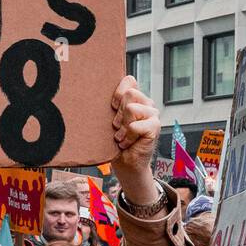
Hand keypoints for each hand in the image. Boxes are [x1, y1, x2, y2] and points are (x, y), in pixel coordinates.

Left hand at [109, 77, 160, 204]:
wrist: (125, 165)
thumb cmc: (114, 142)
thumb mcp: (108, 121)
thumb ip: (109, 106)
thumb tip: (90, 94)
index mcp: (136, 99)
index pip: (129, 81)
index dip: (118, 93)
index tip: (112, 108)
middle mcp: (147, 104)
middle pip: (129, 94)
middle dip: (117, 113)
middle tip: (117, 127)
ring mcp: (153, 115)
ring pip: (131, 109)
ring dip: (122, 127)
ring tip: (121, 136)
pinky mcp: (155, 127)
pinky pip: (134, 126)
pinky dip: (127, 137)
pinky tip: (127, 143)